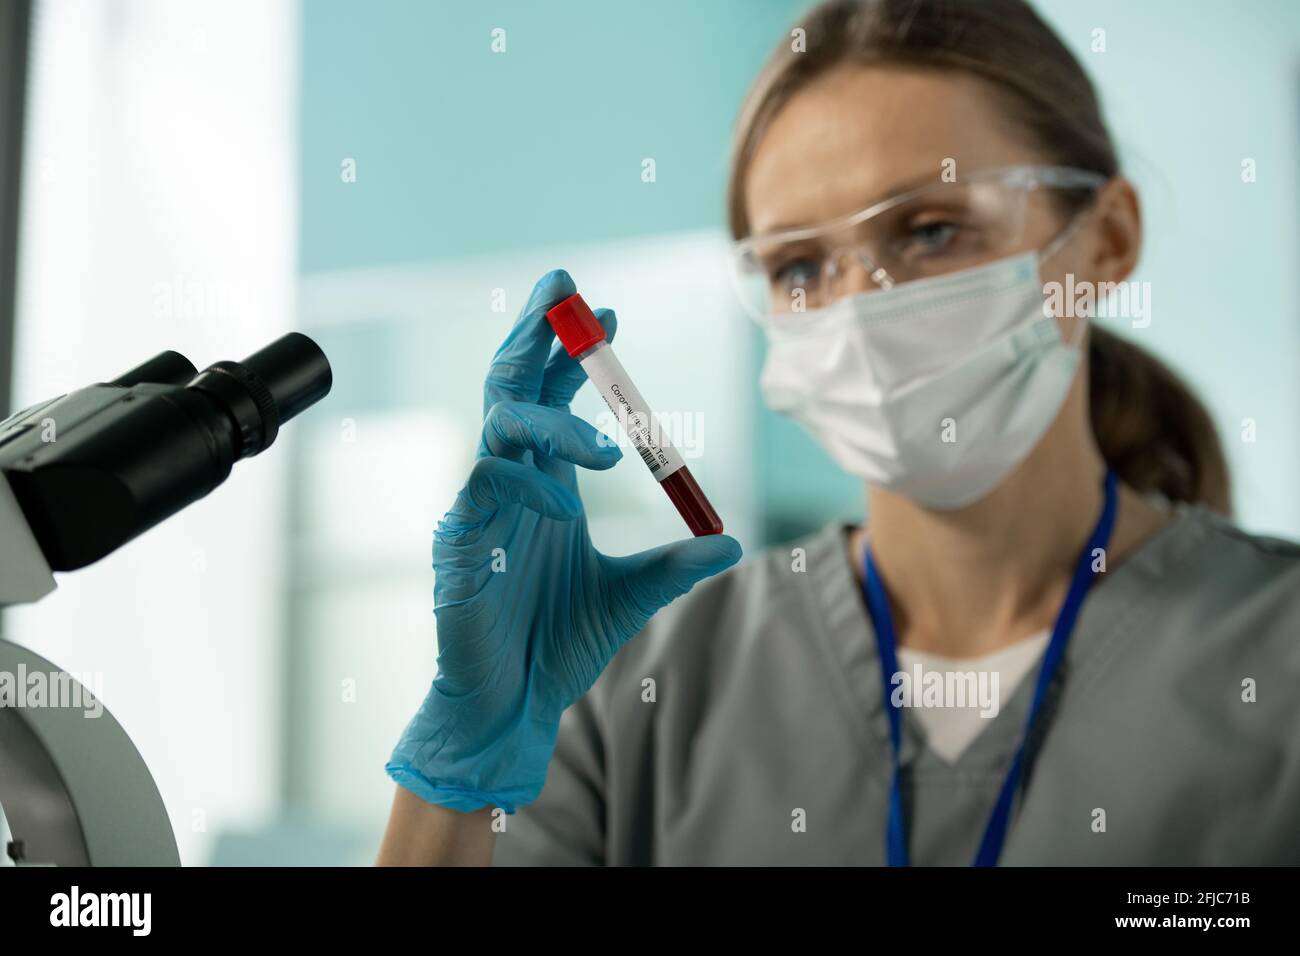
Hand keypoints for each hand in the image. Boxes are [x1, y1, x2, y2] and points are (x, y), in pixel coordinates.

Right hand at [386, 269, 741, 812]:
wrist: (513, 703)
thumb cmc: (558, 645)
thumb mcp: (632, 595)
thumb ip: (674, 564)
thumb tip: (730, 541)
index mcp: (548, 481)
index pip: (556, 396)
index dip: (581, 355)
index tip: (616, 317)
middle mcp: (512, 480)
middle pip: (513, 383)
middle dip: (535, 331)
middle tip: (565, 284)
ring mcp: (480, 504)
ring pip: (499, 424)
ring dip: (551, 418)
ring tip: (608, 451)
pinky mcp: (458, 538)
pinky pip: (484, 484)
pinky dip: (528, 485)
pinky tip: (566, 510)